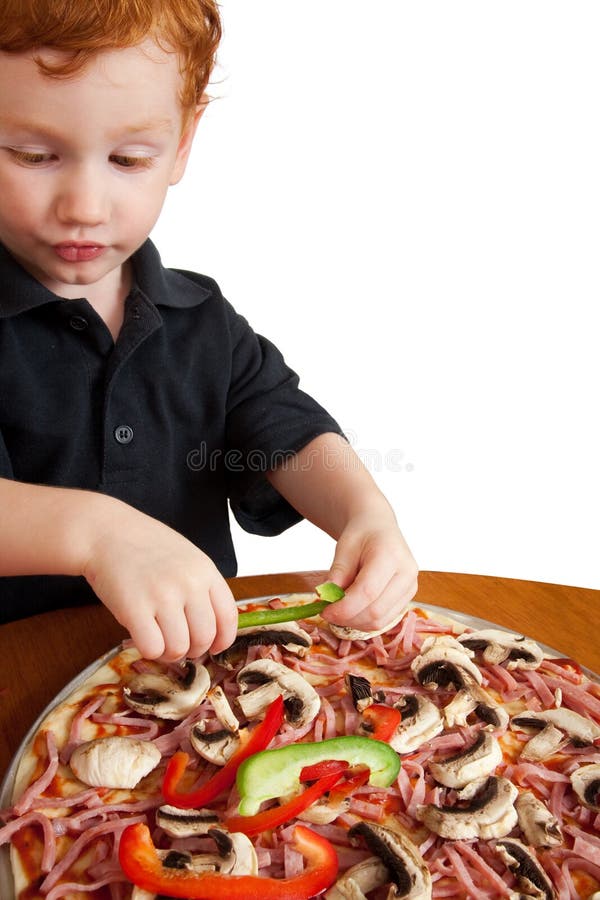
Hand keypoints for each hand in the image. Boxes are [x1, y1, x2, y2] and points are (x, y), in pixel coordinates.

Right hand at [82, 502, 237, 661]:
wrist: (105, 532)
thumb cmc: (144, 545)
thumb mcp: (187, 557)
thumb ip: (201, 587)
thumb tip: (211, 629)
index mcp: (205, 570)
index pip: (228, 617)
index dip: (222, 640)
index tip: (214, 647)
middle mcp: (189, 583)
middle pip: (205, 638)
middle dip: (193, 650)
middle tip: (178, 644)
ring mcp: (162, 596)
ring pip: (179, 648)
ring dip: (169, 653)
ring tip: (158, 640)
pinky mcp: (135, 609)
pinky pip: (153, 648)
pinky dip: (149, 651)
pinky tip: (142, 637)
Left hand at [321, 506, 417, 632]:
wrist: (379, 528)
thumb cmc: (362, 535)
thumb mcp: (344, 547)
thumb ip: (337, 573)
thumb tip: (326, 599)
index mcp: (391, 555)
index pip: (367, 592)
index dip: (344, 608)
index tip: (324, 611)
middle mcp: (406, 573)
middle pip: (375, 611)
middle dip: (347, 618)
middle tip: (328, 612)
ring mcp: (410, 588)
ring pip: (380, 621)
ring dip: (355, 622)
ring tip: (339, 609)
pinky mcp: (407, 598)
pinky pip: (385, 620)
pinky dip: (365, 621)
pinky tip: (352, 610)